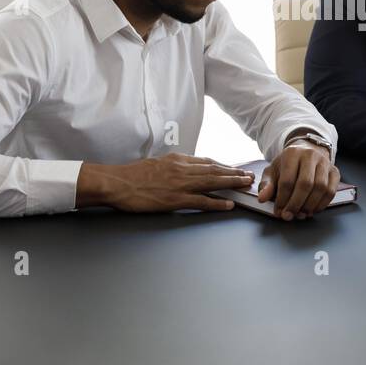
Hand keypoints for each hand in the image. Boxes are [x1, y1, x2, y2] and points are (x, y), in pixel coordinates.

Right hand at [76, 153, 253, 211]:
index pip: (207, 162)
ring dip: (232, 183)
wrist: (116, 183)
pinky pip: (201, 201)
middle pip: (215, 170)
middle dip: (234, 173)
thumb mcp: (155, 163)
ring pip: (213, 182)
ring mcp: (180, 184)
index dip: (224, 166)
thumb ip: (172, 166)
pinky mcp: (175, 200)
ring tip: (246, 186)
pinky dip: (217, 202)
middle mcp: (182, 169)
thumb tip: (183, 168)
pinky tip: (228, 204)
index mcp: (177, 160)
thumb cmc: (131, 175)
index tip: (235, 169)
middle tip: (249, 176)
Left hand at [258, 141, 339, 220]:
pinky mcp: (335, 172)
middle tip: (289, 216)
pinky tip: (312, 210)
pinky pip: (331, 191)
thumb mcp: (273, 170)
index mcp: (292, 153)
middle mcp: (310, 156)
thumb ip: (266, 184)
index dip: (282, 199)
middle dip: (296, 204)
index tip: (278, 211)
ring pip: (320, 188)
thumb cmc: (288, 164)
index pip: (287, 180)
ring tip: (301, 214)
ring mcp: (325, 163)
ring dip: (310, 205)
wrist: (306, 152)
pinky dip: (322, 204)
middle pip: (305, 184)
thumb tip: (263, 198)